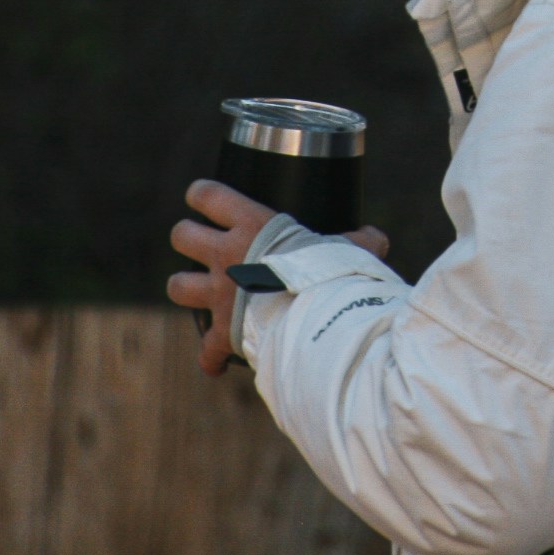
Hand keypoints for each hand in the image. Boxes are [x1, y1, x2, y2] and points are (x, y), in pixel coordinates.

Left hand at [167, 180, 390, 377]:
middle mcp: (226, 256)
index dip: (201, 193)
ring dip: (185, 288)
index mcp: (252, 225)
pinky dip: (210, 356)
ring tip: (197, 292)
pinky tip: (216, 361)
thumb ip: (360, 241)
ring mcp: (219, 295)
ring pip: (178, 286)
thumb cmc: (332, 275)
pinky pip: (206, 349)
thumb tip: (375, 238)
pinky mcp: (222, 333)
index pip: (209, 195)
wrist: (314, 320)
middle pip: (182, 236)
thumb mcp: (350, 247)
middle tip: (200, 242)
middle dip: (187, 238)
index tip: (202, 196)